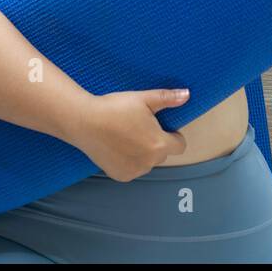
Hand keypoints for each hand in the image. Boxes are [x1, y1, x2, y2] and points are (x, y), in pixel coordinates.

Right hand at [67, 87, 189, 181]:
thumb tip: (187, 95)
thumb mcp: (144, 99)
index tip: (160, 126)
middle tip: (139, 127)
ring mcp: (134, 171)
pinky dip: (129, 161)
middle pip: (162, 154)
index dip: (173, 135)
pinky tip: (117, 146)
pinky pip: (133, 168)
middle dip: (156, 142)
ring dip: (143, 153)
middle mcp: (149, 162)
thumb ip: (168, 98)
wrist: (84, 121)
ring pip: (147, 162)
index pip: (180, 146)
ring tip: (126, 135)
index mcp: (159, 145)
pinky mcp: (120, 176)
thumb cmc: (115, 108)